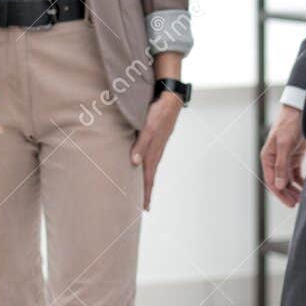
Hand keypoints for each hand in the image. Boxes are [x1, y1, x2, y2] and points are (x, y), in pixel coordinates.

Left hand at [133, 91, 182, 210]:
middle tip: (141, 205)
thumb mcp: (148, 128)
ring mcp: (156, 145)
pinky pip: (148, 156)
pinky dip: (144, 165)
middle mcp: (155, 151)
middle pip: (149, 176)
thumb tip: (135, 163)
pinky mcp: (155, 137)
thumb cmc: (159, 112)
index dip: (145, 193)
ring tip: (139, 189)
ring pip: (149, 166)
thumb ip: (141, 144)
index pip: (149, 178)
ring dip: (144, 178)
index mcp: (154, 152)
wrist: (170, 98)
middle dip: (145, 190)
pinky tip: (140, 164)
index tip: (144, 208)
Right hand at [261, 103, 305, 208]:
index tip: (290, 204)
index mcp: (268, 156)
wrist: (301, 110)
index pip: (272, 180)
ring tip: (303, 198)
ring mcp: (285, 157)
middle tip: (298, 204)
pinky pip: (296, 172)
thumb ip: (282, 165)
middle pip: (280, 181)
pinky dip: (300, 180)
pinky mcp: (295, 155)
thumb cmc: (289, 124)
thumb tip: (279, 185)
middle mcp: (274, 158)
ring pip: (288, 178)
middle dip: (287, 194)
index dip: (280, 194)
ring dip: (294, 188)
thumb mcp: (285, 144)